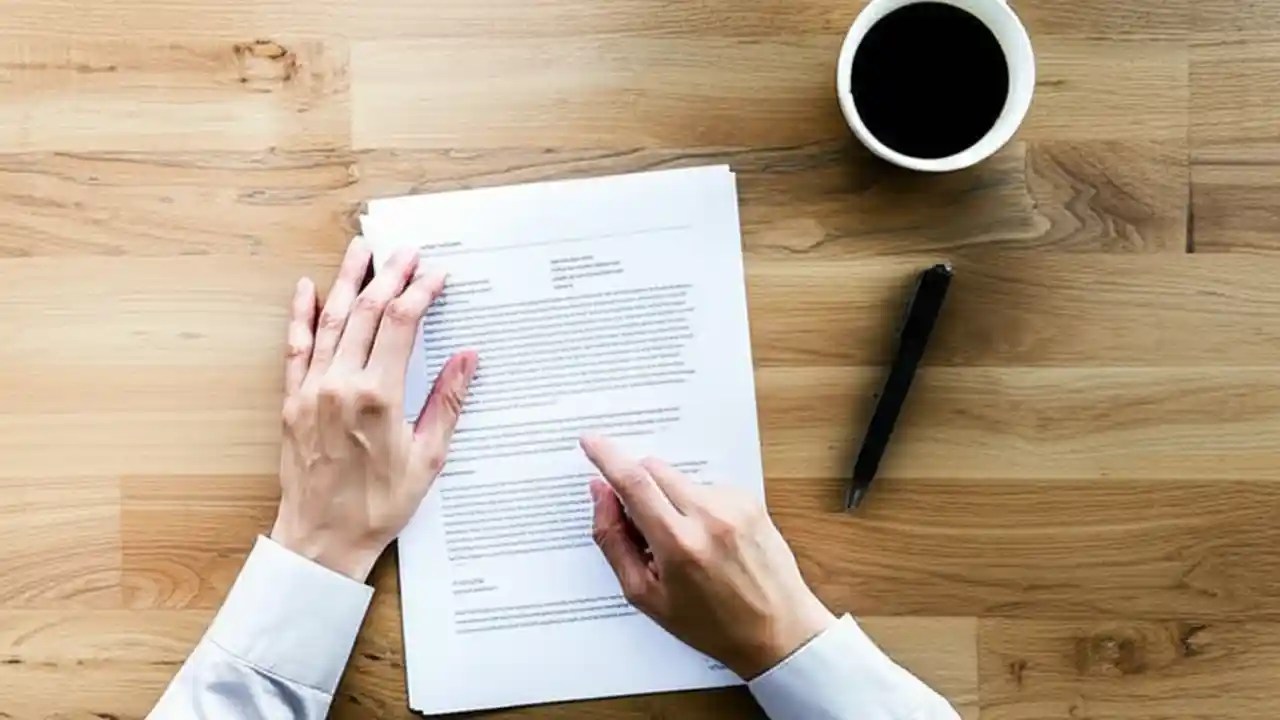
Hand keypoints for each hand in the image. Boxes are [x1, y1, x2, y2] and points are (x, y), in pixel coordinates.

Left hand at [271, 238, 476, 581]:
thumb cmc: (378, 505)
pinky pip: (295, 348)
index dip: (420, 293)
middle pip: (367, 312)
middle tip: (405, 252)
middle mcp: (341, 385)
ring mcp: (312, 390)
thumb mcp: (427, 457)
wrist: (322, 539)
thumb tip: (468, 359)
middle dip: (389, 276)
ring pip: (331, 321)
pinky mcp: (292, 402)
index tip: (436, 275)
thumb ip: (447, 402)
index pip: (401, 324)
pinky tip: (308, 290)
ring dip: (347, 280)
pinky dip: (302, 315)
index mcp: (379, 396)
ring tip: (361, 250)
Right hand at [581, 435, 834, 678]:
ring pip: (679, 479)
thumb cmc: (710, 624)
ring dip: (670, 500)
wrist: (778, 630)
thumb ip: (614, 541)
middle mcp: (708, 516)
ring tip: (687, 545)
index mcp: (678, 544)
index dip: (607, 457)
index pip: (634, 483)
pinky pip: (706, 487)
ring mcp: (734, 504)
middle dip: (638, 487)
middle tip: (643, 528)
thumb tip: (600, 493)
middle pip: (654, 471)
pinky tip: (711, 541)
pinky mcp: (750, 500)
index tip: (590, 441)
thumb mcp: (646, 596)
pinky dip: (697, 506)